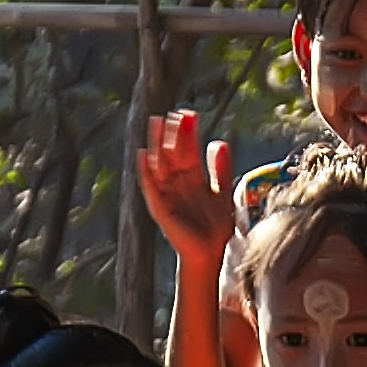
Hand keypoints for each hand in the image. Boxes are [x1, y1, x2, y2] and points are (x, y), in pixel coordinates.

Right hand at [140, 110, 236, 263]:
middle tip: (176, 113)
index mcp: (190, 178)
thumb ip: (220, 169)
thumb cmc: (215, 226)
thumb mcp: (222, 192)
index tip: (190, 114)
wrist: (210, 253)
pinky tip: (143, 155)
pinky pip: (150, 187)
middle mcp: (176, 183)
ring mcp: (166, 194)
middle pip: (172, 152)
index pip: (187, 149)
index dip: (188, 132)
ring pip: (159, 163)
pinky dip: (146, 172)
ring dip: (158, 144)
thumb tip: (219, 141)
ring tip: (157, 123)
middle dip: (174, 133)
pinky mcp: (160, 208)